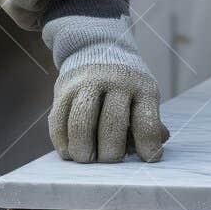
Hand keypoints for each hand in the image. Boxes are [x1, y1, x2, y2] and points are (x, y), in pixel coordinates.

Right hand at [43, 15, 168, 162]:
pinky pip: (58, 122)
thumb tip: (151, 152)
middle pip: (111, 125)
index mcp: (142, 87)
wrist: (97, 50)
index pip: (146, 122)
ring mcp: (86, 83)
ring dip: (83, 150)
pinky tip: (69, 152)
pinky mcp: (62, 89)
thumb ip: (150, 125)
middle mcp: (114, 81)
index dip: (147, 147)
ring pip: (81, 124)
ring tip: (87, 158)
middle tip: (108, 160)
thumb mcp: (144, 97)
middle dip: (110, 152)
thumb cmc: (126, 88)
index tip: (146, 159)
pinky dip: (62, 142)